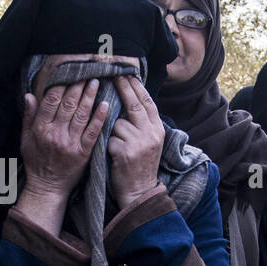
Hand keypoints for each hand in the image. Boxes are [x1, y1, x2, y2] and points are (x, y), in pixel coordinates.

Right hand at [19, 79, 107, 201]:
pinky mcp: (83, 152)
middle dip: (78, 86)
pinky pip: (93, 132)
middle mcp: (55, 134)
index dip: (61, 85)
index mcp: (40, 128)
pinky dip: (99, 118)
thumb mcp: (26, 138)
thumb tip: (29, 94)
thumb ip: (29, 116)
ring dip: (89, 97)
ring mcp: (70, 143)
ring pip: (81, 115)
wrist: (48, 187)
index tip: (68, 73)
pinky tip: (105, 105)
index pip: (51, 101)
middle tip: (87, 72)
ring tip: (96, 82)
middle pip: (68, 105)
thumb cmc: (36, 161)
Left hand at [107, 75, 164, 207]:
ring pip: (117, 123)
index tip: (125, 73)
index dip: (136, 86)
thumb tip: (130, 100)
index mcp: (157, 130)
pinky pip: (110, 138)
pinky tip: (115, 156)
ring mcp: (139, 143)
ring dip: (113, 132)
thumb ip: (142, 124)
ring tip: (120, 147)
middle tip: (112, 73)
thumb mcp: (149, 143)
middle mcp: (151, 134)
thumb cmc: (140, 166)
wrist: (140, 192)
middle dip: (122, 87)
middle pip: (134, 105)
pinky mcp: (125, 152)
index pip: (147, 102)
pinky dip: (108, 145)